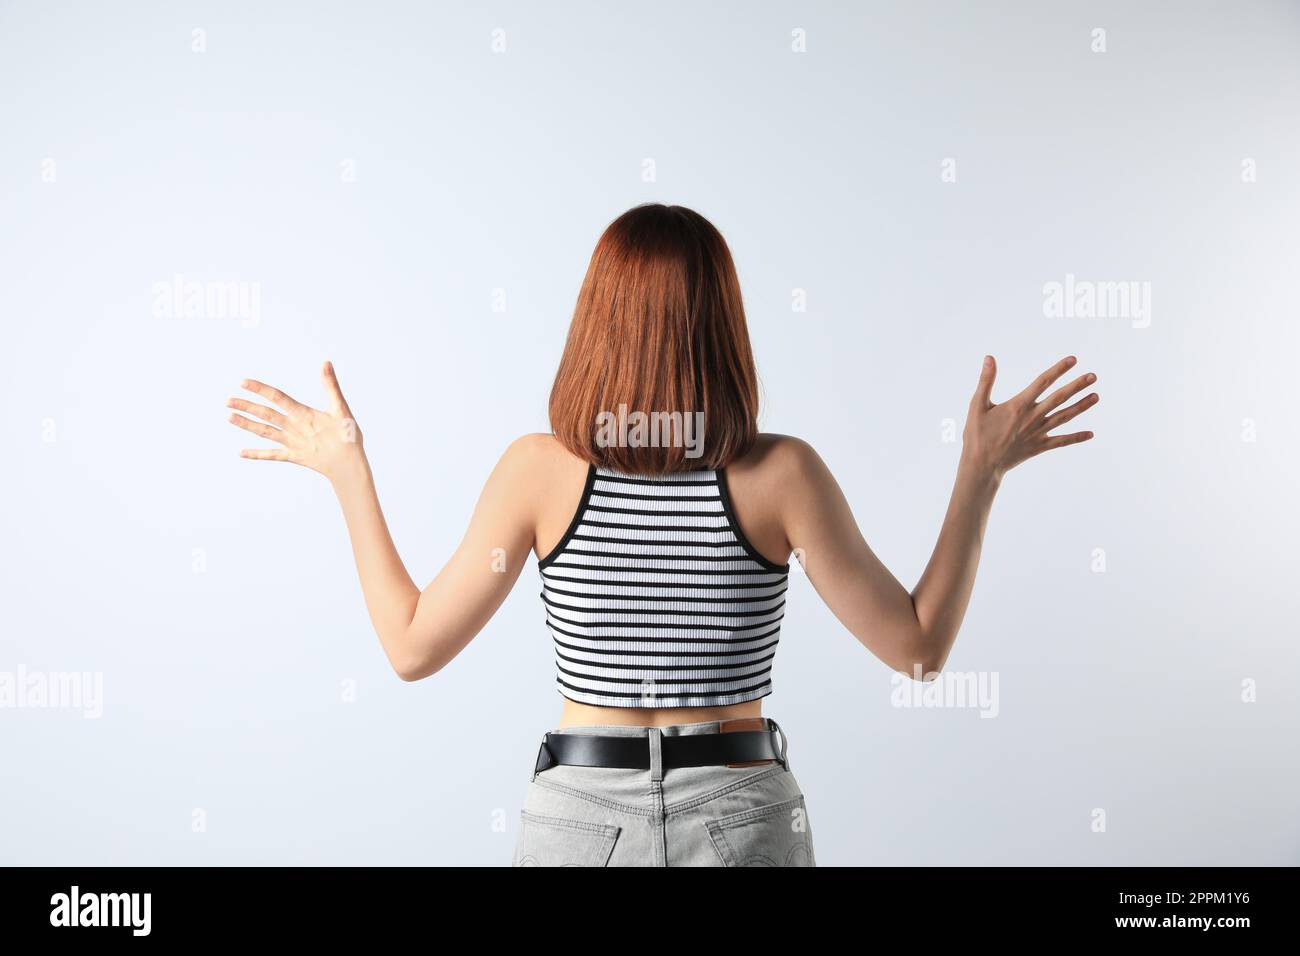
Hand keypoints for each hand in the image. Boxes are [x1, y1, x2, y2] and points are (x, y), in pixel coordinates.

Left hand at [226, 361, 363, 482]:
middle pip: (265, 414)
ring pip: (264, 432)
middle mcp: (293, 428)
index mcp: (304, 414)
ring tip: (229, 417)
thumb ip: (330, 385)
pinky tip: (241, 453)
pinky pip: (271, 455)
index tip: (243, 382)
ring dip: (246, 424)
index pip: (277, 397)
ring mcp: (291, 443)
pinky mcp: (293, 456)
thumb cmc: (347, 436)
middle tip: (228, 401)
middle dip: (246, 406)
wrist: (348, 466)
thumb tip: (325, 363)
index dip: (259, 389)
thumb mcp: (341, 408)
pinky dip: (256, 454)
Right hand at [962, 355, 1096, 481]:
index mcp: (1018, 405)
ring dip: (1081, 406)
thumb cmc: (977, 435)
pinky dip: (1076, 438)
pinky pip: (1061, 442)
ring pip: (1064, 417)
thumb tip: (989, 358)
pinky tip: (1090, 434)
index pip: (1042, 382)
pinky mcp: (1038, 447)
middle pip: (1059, 398)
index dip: (1058, 370)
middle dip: (1077, 386)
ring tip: (1096, 396)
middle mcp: (1032, 418)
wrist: (981, 466)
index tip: (1073, 360)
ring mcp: (1038, 433)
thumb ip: (986, 381)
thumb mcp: (977, 405)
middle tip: (1093, 376)